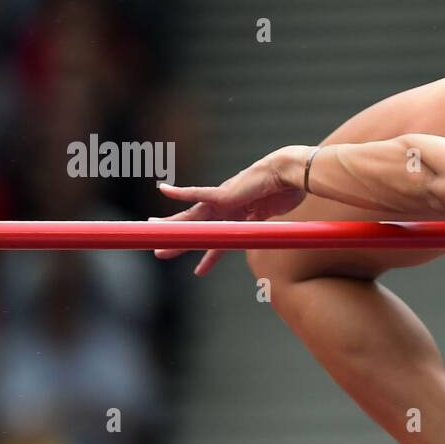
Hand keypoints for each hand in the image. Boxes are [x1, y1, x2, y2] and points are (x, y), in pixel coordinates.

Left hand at [154, 145, 309, 274]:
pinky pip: (198, 193)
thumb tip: (275, 236)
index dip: (208, 254)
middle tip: (159, 251)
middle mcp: (226, 209)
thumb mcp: (272, 217)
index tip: (200, 268)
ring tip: (154, 233)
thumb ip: (265, 225)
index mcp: (238, 215)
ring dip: (173, 226)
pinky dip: (181, 192)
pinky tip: (164, 189)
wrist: (290, 175)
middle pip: (197, 228)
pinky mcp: (223, 193)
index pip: (218, 238)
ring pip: (191, 217)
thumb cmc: (287, 191)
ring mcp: (223, 201)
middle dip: (178, 241)